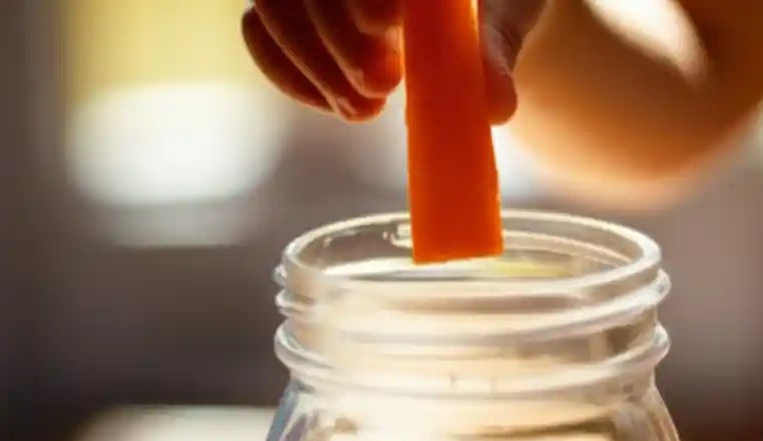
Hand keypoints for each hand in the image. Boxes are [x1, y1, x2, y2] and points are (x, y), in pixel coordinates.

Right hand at [241, 0, 545, 123]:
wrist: (466, 9)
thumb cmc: (486, 2)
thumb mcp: (503, 14)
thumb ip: (493, 51)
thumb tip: (494, 106)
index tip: (389, 25)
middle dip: (336, 36)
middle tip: (383, 87)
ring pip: (273, 9)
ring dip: (314, 65)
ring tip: (367, 108)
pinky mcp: (281, 6)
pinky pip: (259, 34)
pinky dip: (292, 77)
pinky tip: (337, 104)